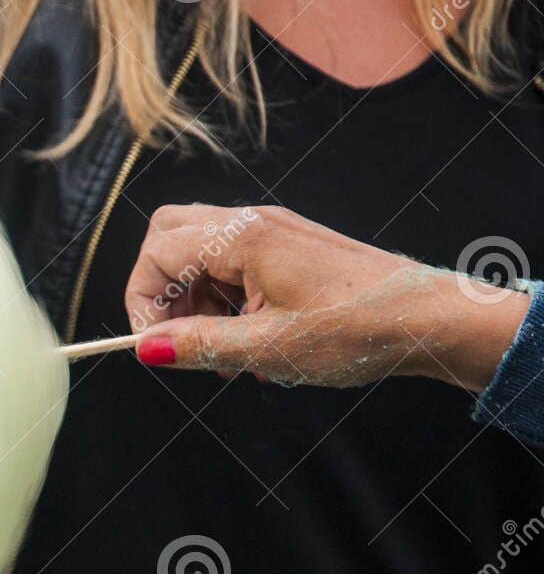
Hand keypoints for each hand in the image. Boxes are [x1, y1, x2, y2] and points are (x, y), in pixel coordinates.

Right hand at [123, 204, 531, 391]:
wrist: (431, 320)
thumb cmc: (356, 331)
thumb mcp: (266, 348)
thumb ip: (198, 344)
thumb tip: (145, 348)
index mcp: (243, 238)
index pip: (157, 253)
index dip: (142, 301)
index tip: (155, 345)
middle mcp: (254, 222)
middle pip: (170, 234)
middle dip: (160, 288)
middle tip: (179, 336)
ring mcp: (273, 231)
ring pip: (200, 250)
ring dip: (194, 300)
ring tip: (220, 351)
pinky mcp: (289, 247)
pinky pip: (233, 262)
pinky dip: (224, 299)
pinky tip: (249, 341)